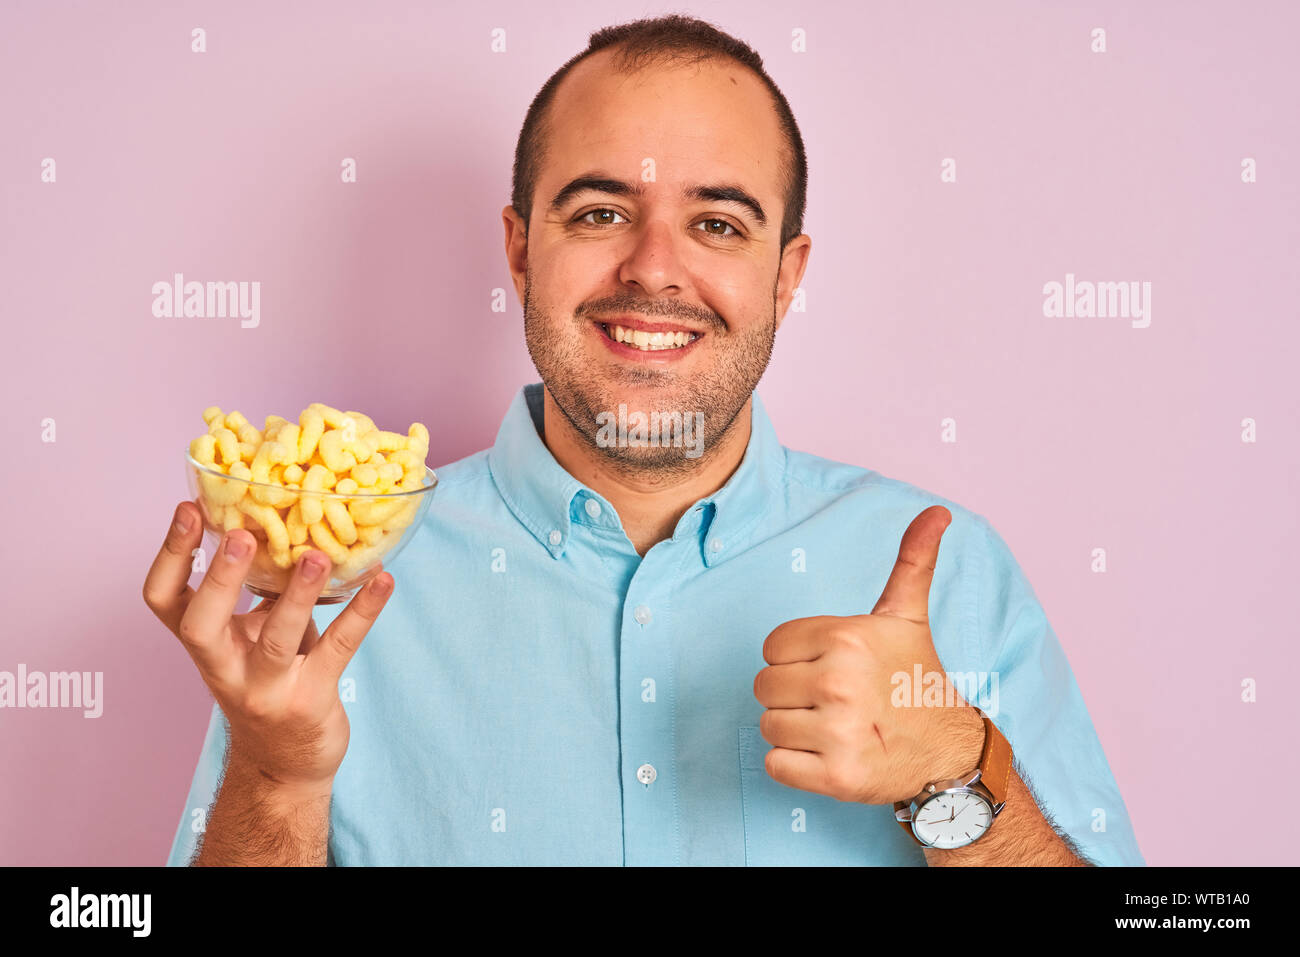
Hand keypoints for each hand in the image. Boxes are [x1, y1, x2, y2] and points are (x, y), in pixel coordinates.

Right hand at [143, 501, 393, 795]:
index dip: (170, 556)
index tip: (190, 509)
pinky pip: (338, 647)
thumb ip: (258, 588)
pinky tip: (383, 580)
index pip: (162, 599)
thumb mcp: (250, 635)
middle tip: (240, 535)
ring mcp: (266, 688)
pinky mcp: (310, 699)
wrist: (284, 763)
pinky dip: (363, 611)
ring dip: (297, 595)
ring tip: (317, 556)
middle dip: (218, 579)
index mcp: (204, 643)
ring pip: (275, 639)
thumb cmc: (269, 680)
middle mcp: (224, 668)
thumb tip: (280, 519)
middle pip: (199, 625)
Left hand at [752, 505, 984, 804]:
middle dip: (792, 695)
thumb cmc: (917, 678)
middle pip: (764, 686)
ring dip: (794, 731)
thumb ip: (911, 562)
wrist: (951, 750)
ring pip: (768, 725)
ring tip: (834, 727)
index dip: (796, 659)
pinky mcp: (835, 777)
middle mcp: (839, 683)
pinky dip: (795, 765)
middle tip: (834, 701)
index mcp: (846, 638)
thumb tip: (937, 512)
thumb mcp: (908, 617)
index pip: (772, 647)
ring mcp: (838, 732)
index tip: (831, 668)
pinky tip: (828, 755)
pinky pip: (775, 765)